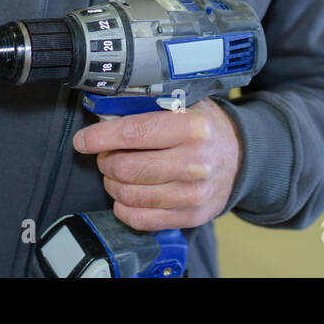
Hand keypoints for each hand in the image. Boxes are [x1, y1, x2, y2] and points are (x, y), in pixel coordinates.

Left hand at [72, 97, 241, 230]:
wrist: (240, 157)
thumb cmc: (203, 128)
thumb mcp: (184, 103)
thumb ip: (148, 105)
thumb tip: (104, 112)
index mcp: (192, 127)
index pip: (134, 133)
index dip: (100, 138)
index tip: (83, 140)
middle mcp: (195, 162)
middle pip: (126, 168)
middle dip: (105, 162)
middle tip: (107, 155)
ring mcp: (194, 193)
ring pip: (129, 195)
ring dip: (112, 184)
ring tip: (116, 173)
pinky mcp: (191, 216)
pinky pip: (140, 219)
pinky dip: (123, 208)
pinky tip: (126, 195)